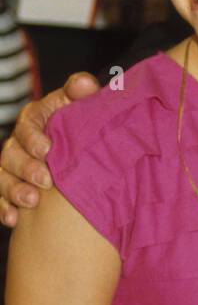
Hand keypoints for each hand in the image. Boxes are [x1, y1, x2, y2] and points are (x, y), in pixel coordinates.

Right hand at [0, 73, 100, 226]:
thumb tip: (82, 84)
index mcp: (36, 119)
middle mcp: (19, 142)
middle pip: (11, 153)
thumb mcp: (82, 107)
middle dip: (26, 167)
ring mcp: (11, 167)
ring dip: (15, 190)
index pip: (27, 124)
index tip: (48, 150)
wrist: (82, 154)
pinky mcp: (9, 189)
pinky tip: (14, 220)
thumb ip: (82, 93)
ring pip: (3, 177)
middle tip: (46, 180)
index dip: (34, 138)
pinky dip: (5, 209)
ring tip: (32, 201)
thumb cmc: (82, 126)